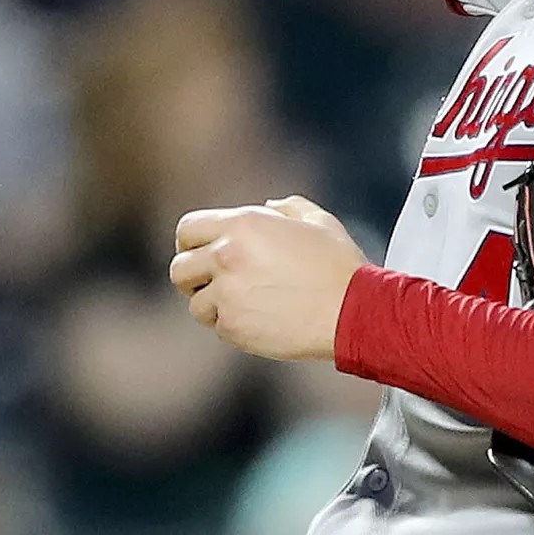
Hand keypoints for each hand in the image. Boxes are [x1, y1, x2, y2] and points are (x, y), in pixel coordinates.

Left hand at [168, 197, 368, 362]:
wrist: (354, 310)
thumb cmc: (340, 266)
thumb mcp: (318, 222)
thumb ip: (288, 208)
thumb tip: (270, 206)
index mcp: (242, 225)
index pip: (187, 230)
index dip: (191, 243)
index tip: (200, 253)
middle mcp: (226, 256)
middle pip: (179, 269)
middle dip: (193, 278)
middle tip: (212, 284)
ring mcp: (227, 294)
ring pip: (196, 305)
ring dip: (215, 306)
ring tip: (245, 306)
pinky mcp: (234, 327)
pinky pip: (219, 328)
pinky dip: (234, 326)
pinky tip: (262, 320)